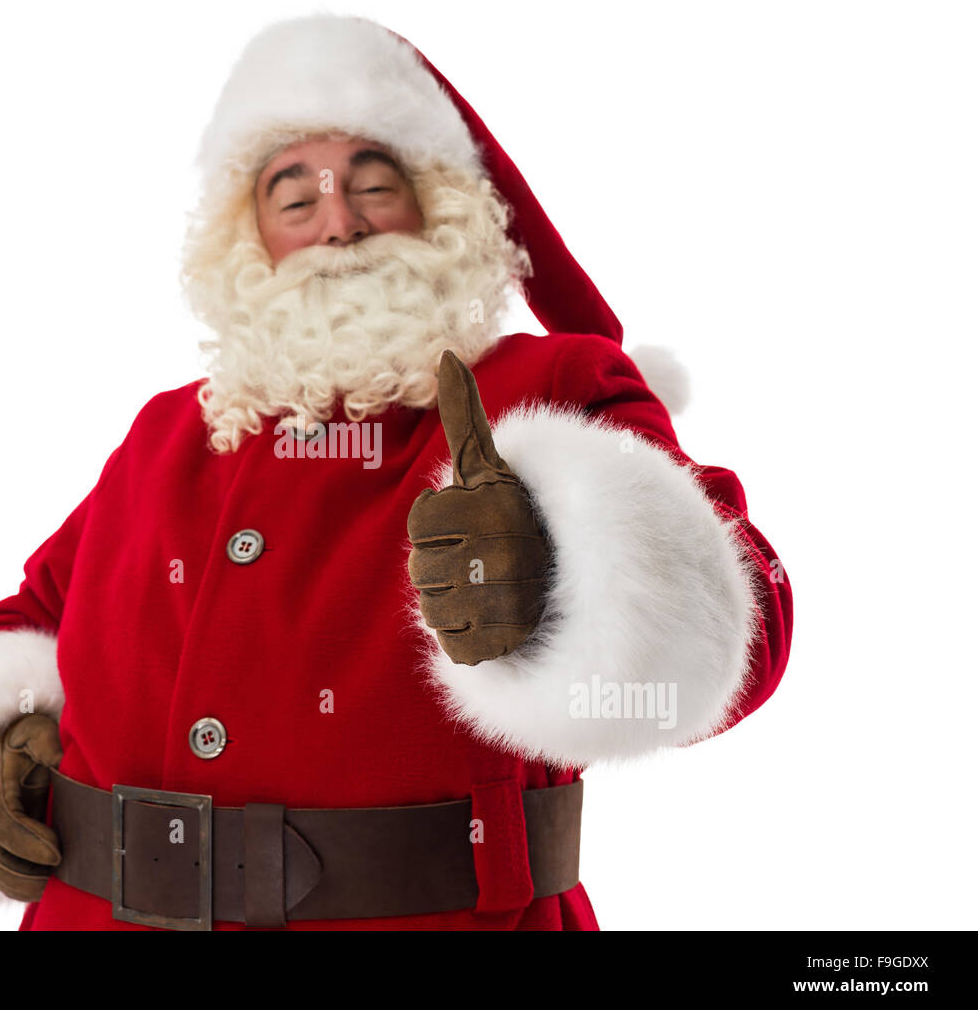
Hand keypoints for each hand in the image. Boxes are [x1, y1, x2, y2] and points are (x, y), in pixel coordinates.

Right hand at [0, 713, 63, 901]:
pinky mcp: (2, 837)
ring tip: (47, 887)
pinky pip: (0, 869)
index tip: (56, 853)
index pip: (4, 822)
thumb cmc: (33, 733)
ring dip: (18, 883)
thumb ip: (45, 743)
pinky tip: (38, 890)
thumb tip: (58, 762)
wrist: (21, 739)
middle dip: (24, 871)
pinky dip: (15, 885)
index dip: (27, 841)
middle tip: (54, 876)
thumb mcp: (38, 730)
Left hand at [407, 350, 552, 664]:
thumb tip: (446, 358)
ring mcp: (506, 607)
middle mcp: (504, 558)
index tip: (468, 527)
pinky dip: (467, 638)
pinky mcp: (508, 650)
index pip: (425, 525)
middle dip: (441, 567)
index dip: (437, 527)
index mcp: (495, 513)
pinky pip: (457, 645)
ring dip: (453, 603)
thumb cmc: (522, 522)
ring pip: (436, 610)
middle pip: (423, 572)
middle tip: (474, 563)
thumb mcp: (494, 469)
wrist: (585, 586)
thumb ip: (467, 420)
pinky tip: (490, 622)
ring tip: (484, 592)